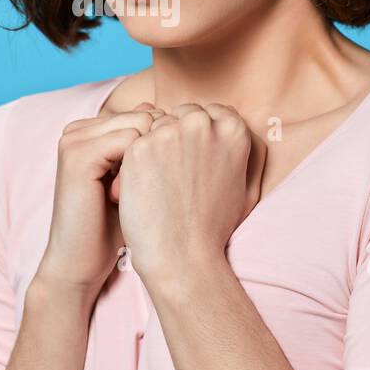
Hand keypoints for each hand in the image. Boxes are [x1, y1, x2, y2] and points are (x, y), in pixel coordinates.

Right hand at [35, 102, 163, 294]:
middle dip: (154, 152)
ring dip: (148, 161)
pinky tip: (121, 196)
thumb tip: (157, 108)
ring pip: (141, 125)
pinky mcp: (78, 156)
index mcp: (87, 131)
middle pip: (145, 116)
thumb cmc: (110, 226)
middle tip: (138, 192)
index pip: (144, 114)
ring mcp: (74, 140)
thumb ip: (140, 143)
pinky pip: (131, 141)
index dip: (158, 148)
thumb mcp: (133, 178)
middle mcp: (77, 130)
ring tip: (128, 195)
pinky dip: (137, 170)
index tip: (147, 184)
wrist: (80, 262)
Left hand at [115, 102, 266, 289]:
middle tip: (171, 178)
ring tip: (154, 187)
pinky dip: (128, 166)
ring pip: (151, 127)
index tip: (189, 164)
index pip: (205, 112)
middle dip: (170, 137)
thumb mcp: (241, 181)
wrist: (183, 258)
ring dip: (149, 150)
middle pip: (177, 114)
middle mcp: (203, 124)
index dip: (193, 137)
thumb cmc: (212, 226)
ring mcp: (170, 133)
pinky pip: (129, 143)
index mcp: (233, 129)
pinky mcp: (139, 147)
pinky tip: (134, 193)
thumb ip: (230, 145)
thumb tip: (216, 119)